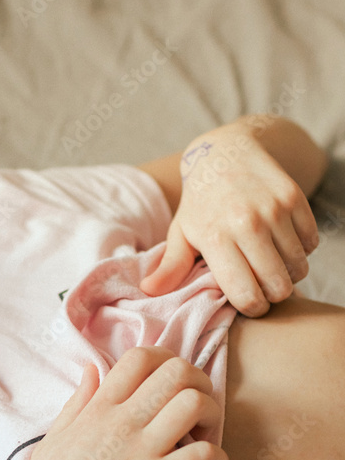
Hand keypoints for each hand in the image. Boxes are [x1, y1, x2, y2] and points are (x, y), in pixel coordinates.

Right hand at [8, 347, 227, 459]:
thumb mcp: (54, 437)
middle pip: (177, 372)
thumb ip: (77, 401)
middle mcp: (122, 421)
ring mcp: (142, 450)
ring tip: (203, 438)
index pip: (139, 357)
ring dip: (212, 417)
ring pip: (195, 404)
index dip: (166, 359)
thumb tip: (93, 368)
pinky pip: (205, 453)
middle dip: (198, 382)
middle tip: (196, 408)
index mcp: (98, 408)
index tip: (171, 380)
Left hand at [139, 122, 319, 315]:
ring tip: (270, 261)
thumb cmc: (200, 202)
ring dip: (289, 271)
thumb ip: (171, 266)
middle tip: (262, 284)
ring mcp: (274, 209)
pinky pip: (312, 243)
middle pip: (279, 286)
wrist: (225, 153)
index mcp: (215, 238)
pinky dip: (301, 249)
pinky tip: (282, 241)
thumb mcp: (181, 231)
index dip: (253, 307)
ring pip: (299, 267)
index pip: (247, 295)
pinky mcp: (295, 197)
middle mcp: (246, 223)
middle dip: (273, 293)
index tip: (250, 302)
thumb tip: (148, 291)